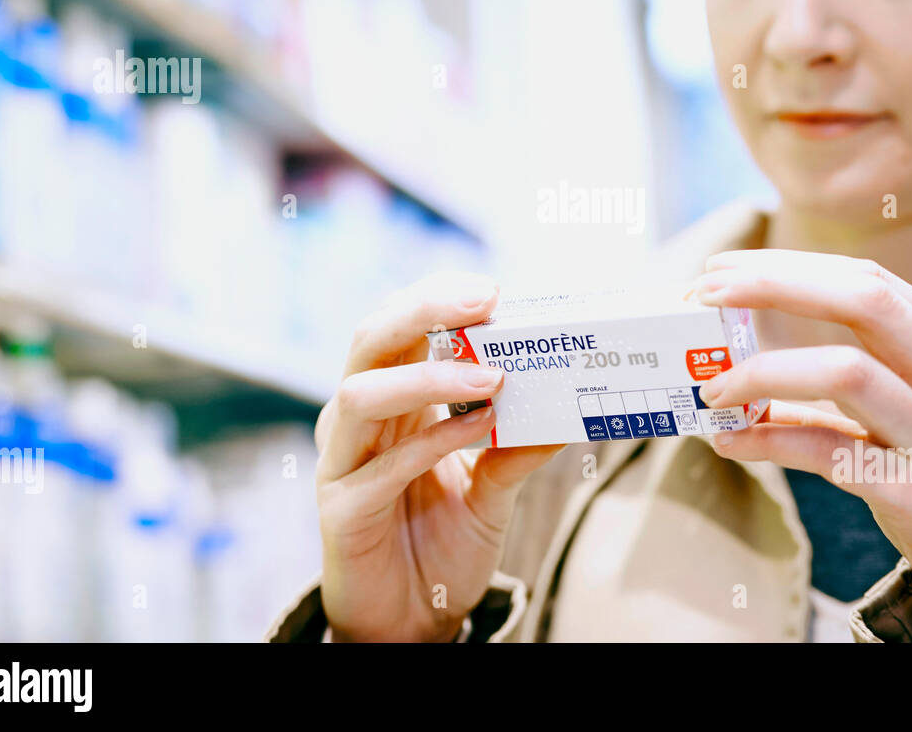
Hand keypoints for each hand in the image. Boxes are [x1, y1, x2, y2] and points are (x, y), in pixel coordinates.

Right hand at [314, 271, 563, 641]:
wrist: (410, 622)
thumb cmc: (441, 543)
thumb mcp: (492, 488)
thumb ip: (517, 448)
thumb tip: (569, 409)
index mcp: (390, 401)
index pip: (399, 326)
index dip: (436, 298)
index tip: (491, 288)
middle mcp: (358, 421)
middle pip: (369, 340)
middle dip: (423, 309)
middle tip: (485, 300)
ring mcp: (342, 462)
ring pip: (361, 394)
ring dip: (429, 376)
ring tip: (492, 376)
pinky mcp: (342, 509)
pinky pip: (381, 466)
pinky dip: (432, 442)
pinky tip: (478, 431)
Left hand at [690, 250, 911, 641]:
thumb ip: (877, 368)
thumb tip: (763, 353)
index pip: (871, 280)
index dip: (790, 267)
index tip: (725, 266)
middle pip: (863, 300)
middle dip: (773, 284)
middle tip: (704, 292)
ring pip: (844, 372)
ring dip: (762, 372)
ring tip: (712, 389)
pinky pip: (828, 453)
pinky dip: (768, 441)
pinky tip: (731, 441)